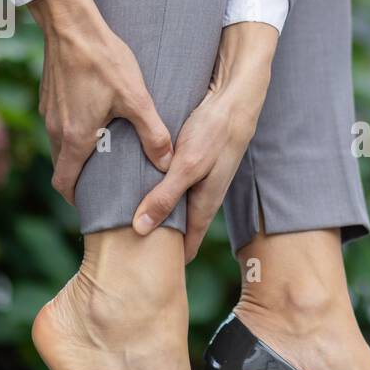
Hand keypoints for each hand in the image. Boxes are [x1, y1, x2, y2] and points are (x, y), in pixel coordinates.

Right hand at [29, 0, 173, 203]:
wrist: (70, 23)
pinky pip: (59, 123)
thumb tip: (167, 163)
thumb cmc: (104, 59)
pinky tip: (97, 122)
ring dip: (78, 153)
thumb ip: (153, 133)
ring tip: (106, 153)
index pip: (65, 183)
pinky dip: (73, 132)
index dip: (77, 199)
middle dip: (81, 179)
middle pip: (63, 166)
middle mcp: (54, 128)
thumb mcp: (136, 98)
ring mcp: (48, 111)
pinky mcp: (49, 95)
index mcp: (74, 137)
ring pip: (60, 144)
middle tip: (106, 183)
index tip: (93, 204)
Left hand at [132, 21, 277, 260]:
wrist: (237, 94)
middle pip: (183, 226)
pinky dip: (161, 191)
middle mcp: (205, 192)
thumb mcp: (188, 165)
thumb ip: (165, 196)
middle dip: (163, 241)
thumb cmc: (216, 129)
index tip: (152, 276)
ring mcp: (202, 175)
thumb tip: (140, 229)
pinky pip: (176, 183)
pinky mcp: (197, 158)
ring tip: (133, 224)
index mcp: (205, 201)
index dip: (172, 260)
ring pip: (179, 204)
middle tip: (135, 255)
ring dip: (160, 214)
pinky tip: (143, 186)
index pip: (189, 242)